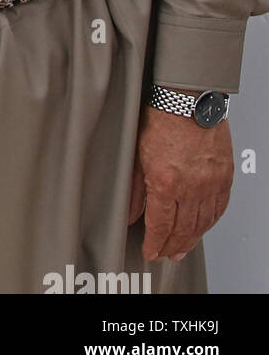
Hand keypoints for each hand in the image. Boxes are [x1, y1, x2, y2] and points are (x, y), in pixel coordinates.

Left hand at [128, 103, 232, 261]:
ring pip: (203, 223)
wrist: (186, 99)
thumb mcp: (137, 154)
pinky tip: (202, 227)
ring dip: (192, 239)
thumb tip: (130, 213)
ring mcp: (210, 183)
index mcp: (165, 181)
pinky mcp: (224, 176)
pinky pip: (219, 208)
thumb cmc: (159, 119)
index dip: (154, 243)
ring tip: (182, 248)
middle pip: (183, 229)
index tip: (150, 252)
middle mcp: (191, 187)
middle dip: (172, 246)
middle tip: (166, 255)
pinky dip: (210, 222)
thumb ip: (134, 188)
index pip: (160, 225)